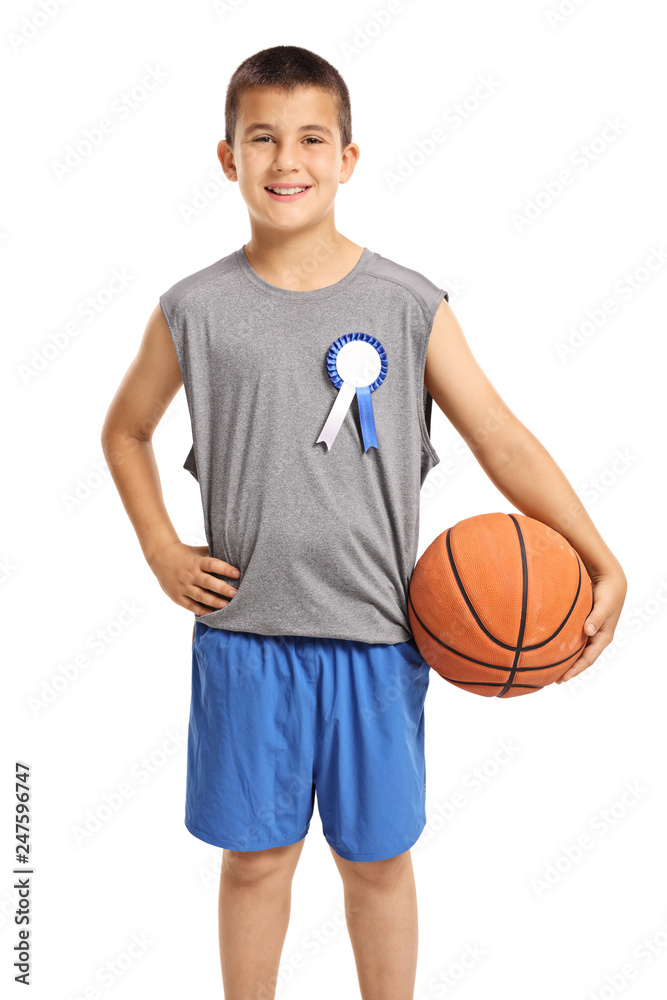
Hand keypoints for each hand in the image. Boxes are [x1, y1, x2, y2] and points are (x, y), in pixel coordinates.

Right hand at [148, 542, 240, 615]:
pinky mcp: (177, 596)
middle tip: (236, 593)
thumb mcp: (199, 552)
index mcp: (196, 562)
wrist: (161, 557)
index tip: (238, 573)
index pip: (212, 564)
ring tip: (227, 606)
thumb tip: (235, 557)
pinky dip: (202, 611)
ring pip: (200, 596)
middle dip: (222, 588)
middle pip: (208, 582)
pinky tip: (212, 614)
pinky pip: (191, 606)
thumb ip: (214, 555)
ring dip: (214, 602)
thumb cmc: (186, 554)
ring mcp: (183, 586)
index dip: (225, 569)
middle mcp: (190, 574)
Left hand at [554, 567, 626, 683]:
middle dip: (570, 669)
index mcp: (603, 638)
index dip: (576, 670)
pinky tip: (553, 648)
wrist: (611, 581)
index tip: (564, 678)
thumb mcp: (603, 606)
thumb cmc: (608, 594)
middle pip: (582, 659)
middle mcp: (597, 637)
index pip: (588, 659)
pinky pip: (574, 639)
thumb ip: (596, 618)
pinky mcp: (584, 624)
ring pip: (578, 650)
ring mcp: (591, 632)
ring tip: (551, 668)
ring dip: (567, 659)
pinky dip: (565, 646)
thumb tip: (588, 631)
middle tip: (554, 680)